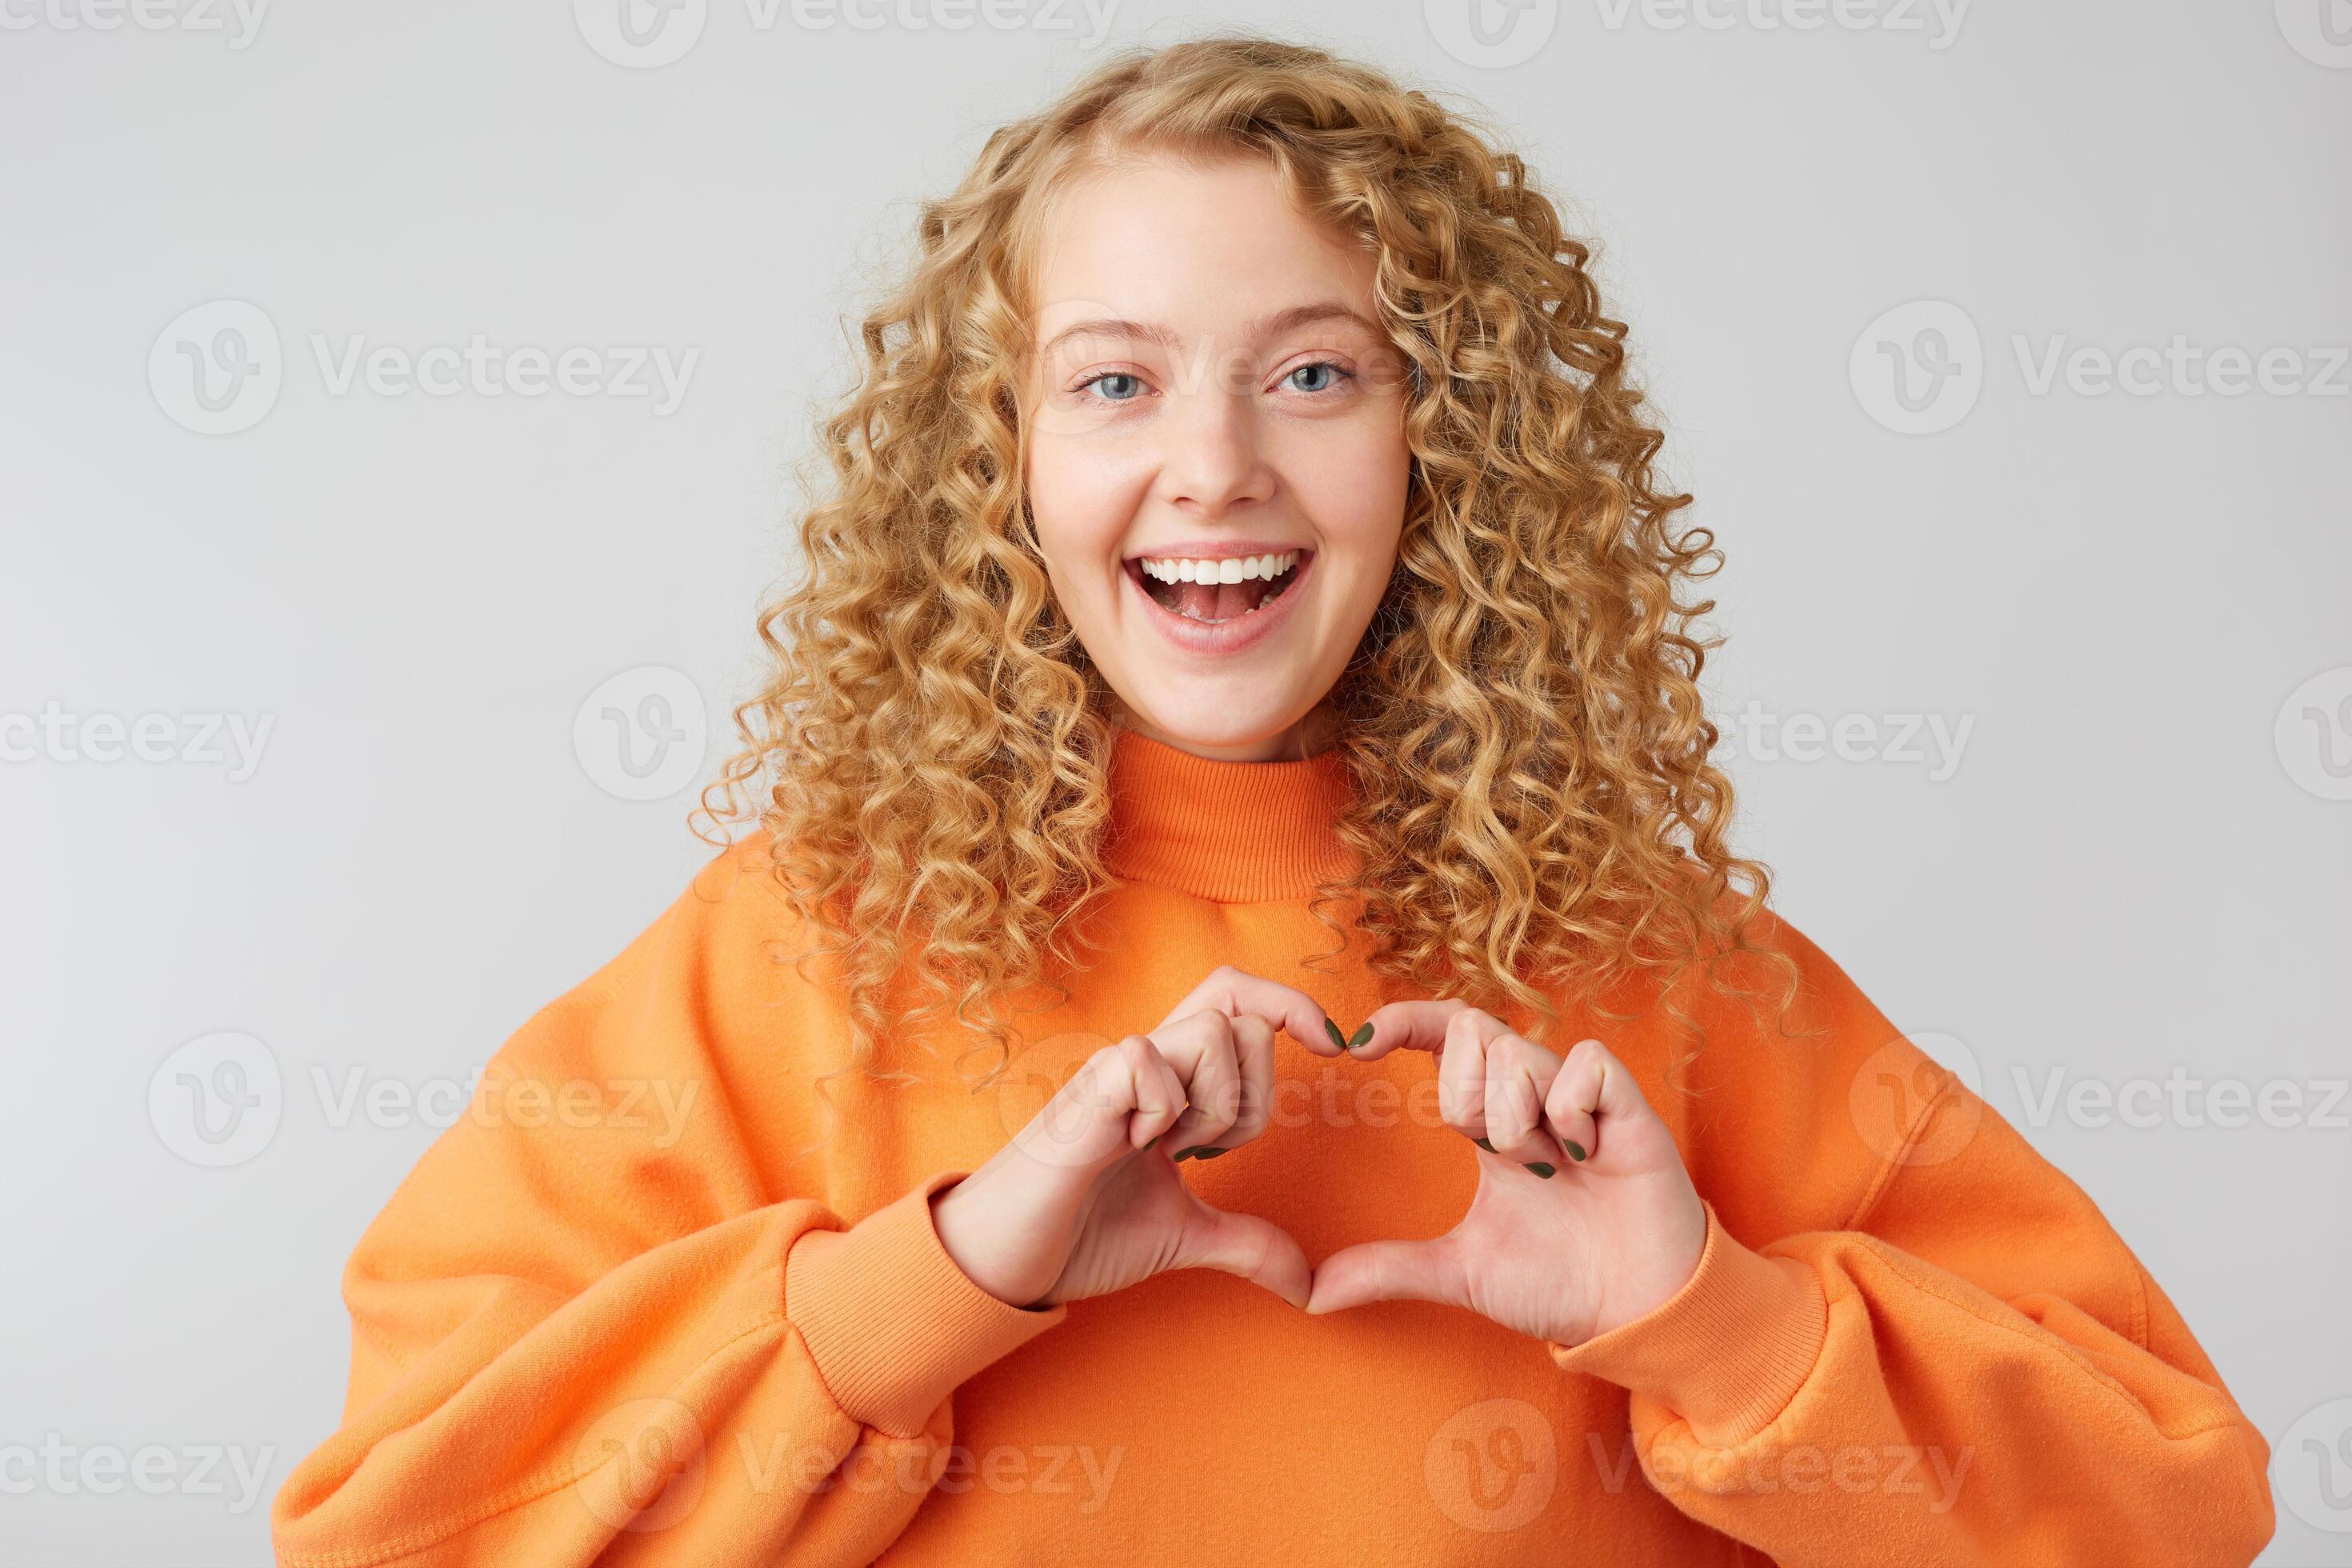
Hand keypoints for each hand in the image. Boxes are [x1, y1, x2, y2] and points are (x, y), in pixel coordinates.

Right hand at [930, 967, 1344, 1310]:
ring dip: (1212, 1105)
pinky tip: (1128, 1151)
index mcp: (1172, 1082)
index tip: (1338, 1050)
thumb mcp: (1184, 1238)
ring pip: (1211, 1031)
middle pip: (1240, 1010)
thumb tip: (1309, 1284)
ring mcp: (1116, 1072)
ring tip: (1166, 1152)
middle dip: (1255, 1091)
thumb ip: (1246, 1243)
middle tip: (1209, 1151)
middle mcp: (1147, 1062)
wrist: (1008, 1260)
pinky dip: (1160, 1115)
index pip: (1240, 1001)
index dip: (1294, 1007)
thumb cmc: (1082, 1232)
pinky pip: (1150, 1066)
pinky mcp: (1087, 1093)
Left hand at [1304, 1001, 1706, 1346]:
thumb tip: (1312, 1294)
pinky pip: (1584, 1066)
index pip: (1444, 1037)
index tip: (1357, 1044)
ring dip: (1515, 1117)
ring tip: (1546, 1168)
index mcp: (1491, 1121)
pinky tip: (1585, 1156)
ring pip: (1519, 1050)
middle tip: (1490, 1152)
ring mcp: (1582, 1099)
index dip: (1402, 1022)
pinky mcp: (1629, 1109)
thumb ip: (1389, 1269)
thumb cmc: (1557, 1284)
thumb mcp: (1459, 1272)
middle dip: (1463, 1091)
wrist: (1634, 1315)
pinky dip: (1570, 1111)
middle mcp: (1534, 1097)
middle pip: (1474, 1029)